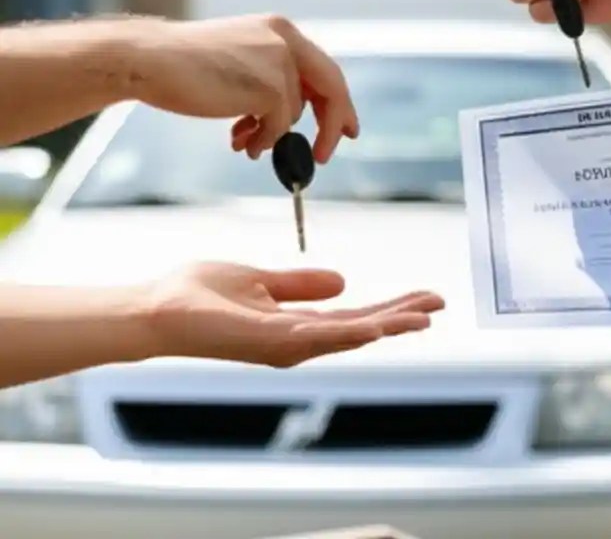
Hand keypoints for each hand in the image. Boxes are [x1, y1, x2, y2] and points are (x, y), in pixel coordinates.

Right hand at [127, 15, 358, 162]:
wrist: (148, 61)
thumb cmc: (182, 65)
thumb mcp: (237, 62)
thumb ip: (267, 79)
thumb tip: (287, 119)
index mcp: (278, 29)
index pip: (324, 68)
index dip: (338, 101)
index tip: (346, 127)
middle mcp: (285, 39)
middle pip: (331, 88)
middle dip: (331, 126)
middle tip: (326, 154)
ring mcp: (279, 62)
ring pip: (293, 114)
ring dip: (271, 134)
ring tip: (244, 141)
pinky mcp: (270, 87)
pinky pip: (279, 128)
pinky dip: (263, 141)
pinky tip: (240, 141)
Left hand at [140, 262, 443, 367]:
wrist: (156, 308)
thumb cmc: (195, 295)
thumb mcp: (259, 279)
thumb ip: (298, 283)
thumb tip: (341, 281)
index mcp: (295, 324)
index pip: (353, 316)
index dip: (390, 307)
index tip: (423, 297)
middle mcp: (297, 341)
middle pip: (362, 327)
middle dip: (401, 316)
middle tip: (439, 303)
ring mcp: (287, 345)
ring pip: (352, 335)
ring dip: (390, 324)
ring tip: (426, 314)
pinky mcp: (274, 342)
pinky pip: (325, 336)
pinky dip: (357, 330)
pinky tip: (382, 323)